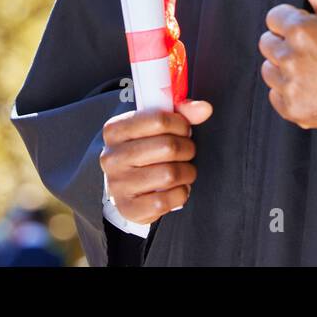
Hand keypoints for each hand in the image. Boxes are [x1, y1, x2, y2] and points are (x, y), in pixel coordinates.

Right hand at [100, 98, 212, 226]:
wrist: (126, 188)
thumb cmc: (143, 152)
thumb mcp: (154, 128)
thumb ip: (180, 113)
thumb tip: (204, 108)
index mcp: (115, 130)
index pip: (158, 119)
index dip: (181, 124)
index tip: (184, 130)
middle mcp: (112, 157)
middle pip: (168, 147)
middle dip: (187, 148)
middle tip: (186, 151)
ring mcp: (118, 184)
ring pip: (170, 175)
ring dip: (187, 172)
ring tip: (184, 170)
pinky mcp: (129, 208)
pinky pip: (167, 200)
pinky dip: (180, 193)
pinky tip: (176, 188)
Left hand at [260, 0, 316, 131]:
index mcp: (301, 31)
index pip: (273, 18)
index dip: (294, 22)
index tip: (315, 32)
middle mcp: (292, 60)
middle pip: (266, 43)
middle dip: (286, 43)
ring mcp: (292, 88)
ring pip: (268, 70)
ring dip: (285, 68)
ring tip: (316, 70)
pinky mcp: (293, 111)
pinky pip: (274, 95)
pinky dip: (289, 93)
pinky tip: (314, 88)